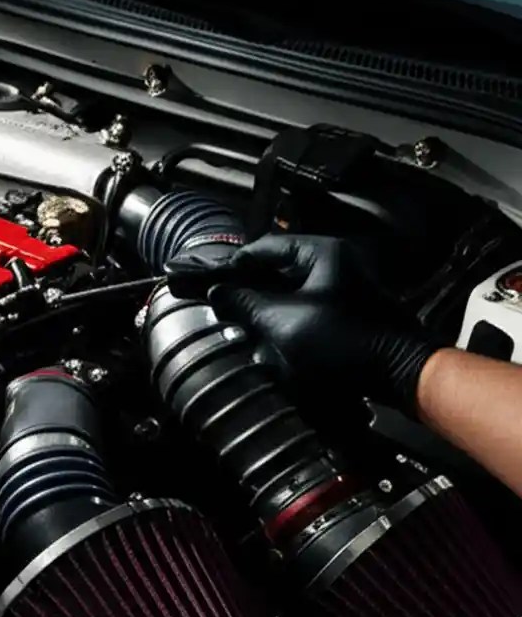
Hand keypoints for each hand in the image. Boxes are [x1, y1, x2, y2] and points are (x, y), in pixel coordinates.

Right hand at [192, 235, 436, 413]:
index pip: (267, 246)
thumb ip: (246, 303)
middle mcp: (336, 261)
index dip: (237, 263)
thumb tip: (217, 292)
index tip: (215, 281)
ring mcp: (345, 284)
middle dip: (251, 285)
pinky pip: (308, 303)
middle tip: (226, 301)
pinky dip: (287, 314)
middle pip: (280, 266)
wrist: (400, 371)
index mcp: (322, 252)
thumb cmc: (344, 340)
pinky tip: (271, 332)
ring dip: (268, 302)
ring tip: (244, 319)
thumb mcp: (284, 321)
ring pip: (293, 287)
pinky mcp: (350, 308)